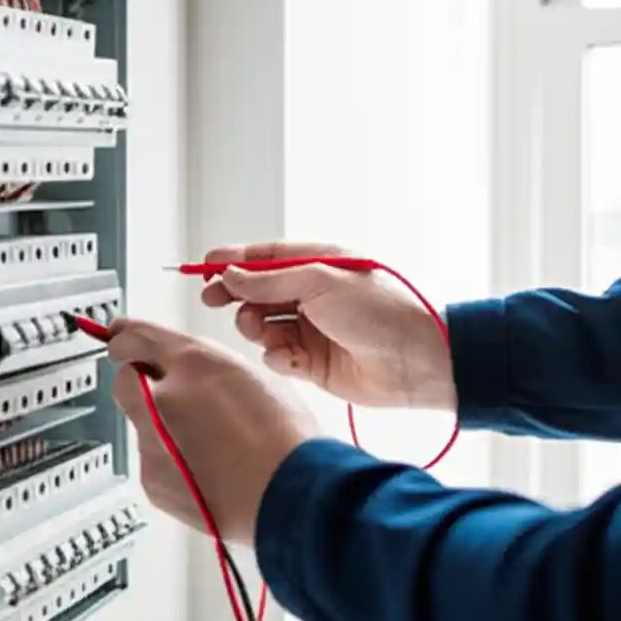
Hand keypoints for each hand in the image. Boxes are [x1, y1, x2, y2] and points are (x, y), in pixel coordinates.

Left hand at [107, 317, 319, 544]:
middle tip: (168, 394)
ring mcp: (153, 442)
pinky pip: (154, 460)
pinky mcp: (152, 480)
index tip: (119, 336)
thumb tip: (189, 371)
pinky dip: (171, 461)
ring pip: (143, 424)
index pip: (138, 337)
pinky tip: (207, 469)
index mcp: (193, 363)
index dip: (127, 336)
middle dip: (141, 382)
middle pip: (126, 379)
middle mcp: (163, 397)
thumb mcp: (253, 378)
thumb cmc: (285, 441)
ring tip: (212, 446)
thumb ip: (208, 369)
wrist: (288, 497)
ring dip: (164, 427)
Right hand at [201, 242, 456, 409]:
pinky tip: (288, 356)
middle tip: (213, 298)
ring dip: (255, 326)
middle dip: (235, 293)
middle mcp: (314, 294)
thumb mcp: (321, 281)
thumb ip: (270, 279)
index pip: (266, 257)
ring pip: (262, 325)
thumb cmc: (381, 311)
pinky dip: (276, 355)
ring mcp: (313, 328)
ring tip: (263, 328)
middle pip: (258, 291)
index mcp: (320, 263)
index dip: (233, 260)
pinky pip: (277, 355)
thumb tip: (230, 274)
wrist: (416, 361)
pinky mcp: (313, 362)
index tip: (203, 266)